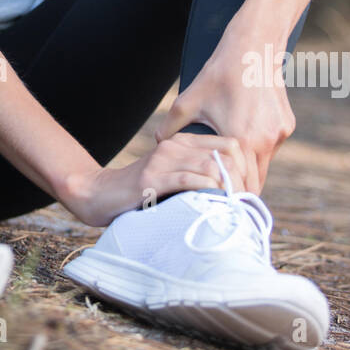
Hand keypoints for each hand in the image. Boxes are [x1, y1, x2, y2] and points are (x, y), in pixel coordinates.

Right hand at [62, 132, 248, 228]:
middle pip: (227, 154)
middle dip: (243, 180)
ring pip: (212, 166)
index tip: (249, 191)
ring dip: (229, 189)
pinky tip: (214, 204)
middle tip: (246, 202)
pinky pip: (190, 180)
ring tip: (233, 207)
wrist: (100, 194)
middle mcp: (174, 145)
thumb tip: (237, 192)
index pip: (230, 144)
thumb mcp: (174, 178)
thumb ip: (198, 176)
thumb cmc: (141, 193)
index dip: (246, 168)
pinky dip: (208, 193)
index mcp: (182, 141)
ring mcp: (163, 159)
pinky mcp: (153, 178)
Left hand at [155, 25, 295, 194]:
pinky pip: (272, 146)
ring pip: (265, 164)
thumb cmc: (218, 74)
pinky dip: (260, 146)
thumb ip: (169, 129)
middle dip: (239, 186)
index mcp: (241, 140)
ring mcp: (279, 133)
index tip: (216, 200)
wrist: (253, 47)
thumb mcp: (187, 101)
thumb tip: (157, 147)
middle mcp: (265, 141)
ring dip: (250, 166)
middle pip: (255, 182)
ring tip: (230, 162)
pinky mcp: (287, 124)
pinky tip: (244, 133)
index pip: (239, 187)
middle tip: (222, 189)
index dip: (228, 197)